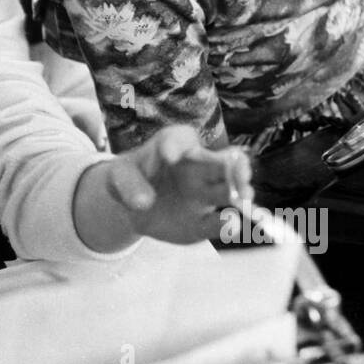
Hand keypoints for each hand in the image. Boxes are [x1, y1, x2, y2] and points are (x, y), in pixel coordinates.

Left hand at [101, 126, 251, 244]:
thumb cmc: (129, 179)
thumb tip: (144, 202)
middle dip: (233, 164)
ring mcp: (204, 194)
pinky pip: (221, 222)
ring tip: (244, 198)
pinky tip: (233, 226)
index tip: (170, 156)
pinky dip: (229, 224)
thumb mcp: (119, 178)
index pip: (179, 138)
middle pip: (220, 161)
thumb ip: (129, 186)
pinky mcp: (204, 222)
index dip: (177, 144)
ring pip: (228, 190)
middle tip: (239, 170)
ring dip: (240, 192)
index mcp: (174, 146)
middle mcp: (197, 167)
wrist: (135, 207)